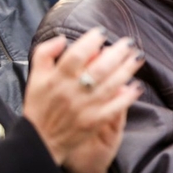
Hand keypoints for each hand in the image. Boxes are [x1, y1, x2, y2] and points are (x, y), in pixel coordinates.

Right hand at [23, 29, 143, 172]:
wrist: (39, 140)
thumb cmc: (39, 105)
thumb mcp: (35, 77)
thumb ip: (44, 53)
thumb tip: (63, 38)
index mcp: (57, 78)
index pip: (77, 54)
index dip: (91, 41)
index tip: (102, 32)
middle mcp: (72, 91)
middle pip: (100, 67)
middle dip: (118, 52)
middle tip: (129, 42)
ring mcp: (85, 107)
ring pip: (111, 84)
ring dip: (127, 69)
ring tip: (138, 57)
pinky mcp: (94, 121)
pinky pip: (115, 107)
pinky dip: (127, 96)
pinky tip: (137, 86)